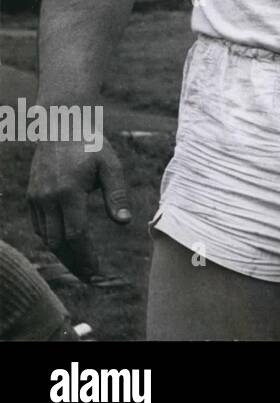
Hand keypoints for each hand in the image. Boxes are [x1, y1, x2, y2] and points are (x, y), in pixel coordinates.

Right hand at [27, 138, 131, 283]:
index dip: (86, 256)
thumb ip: (116, 194)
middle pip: (58, 242)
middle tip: (91, 277)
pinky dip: (53, 240)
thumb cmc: (92, 144)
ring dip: (63, 254)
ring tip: (81, 267)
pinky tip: (67, 247)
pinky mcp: (32, 197)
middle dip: (74, 262)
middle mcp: (48, 198)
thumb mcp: (110, 165)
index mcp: (68, 192)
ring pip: (47, 237)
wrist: (62, 125)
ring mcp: (37, 198)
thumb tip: (124, 222)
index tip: (98, 271)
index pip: (76, 235)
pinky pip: (40, 226)